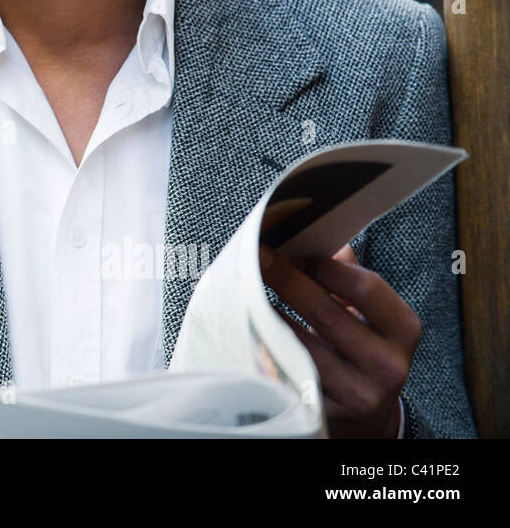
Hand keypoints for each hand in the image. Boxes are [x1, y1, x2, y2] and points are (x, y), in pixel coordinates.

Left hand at [259, 243, 418, 437]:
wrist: (366, 415)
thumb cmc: (360, 348)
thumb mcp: (368, 315)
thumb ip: (347, 275)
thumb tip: (315, 232)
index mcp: (403, 330)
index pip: (365, 287)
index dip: (325, 265)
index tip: (293, 248)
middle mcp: (388, 365)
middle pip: (326, 313)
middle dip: (286, 279)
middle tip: (257, 256)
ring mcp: (358, 394)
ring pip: (301, 344)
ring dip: (267, 311)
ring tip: (245, 285)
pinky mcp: (327, 413)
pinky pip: (288, 372)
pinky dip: (266, 345)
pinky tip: (250, 325)